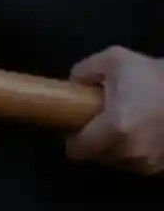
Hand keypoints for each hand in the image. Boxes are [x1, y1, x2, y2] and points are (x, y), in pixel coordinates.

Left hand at [66, 45, 163, 175]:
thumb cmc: (154, 75)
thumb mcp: (113, 60)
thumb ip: (83, 71)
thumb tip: (72, 84)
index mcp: (115, 129)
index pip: (78, 151)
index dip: (73, 138)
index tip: (76, 126)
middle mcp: (133, 153)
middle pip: (98, 158)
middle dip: (94, 142)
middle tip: (100, 122)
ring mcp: (151, 163)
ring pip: (120, 163)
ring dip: (116, 149)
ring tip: (124, 125)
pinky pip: (140, 165)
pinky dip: (137, 153)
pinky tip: (142, 133)